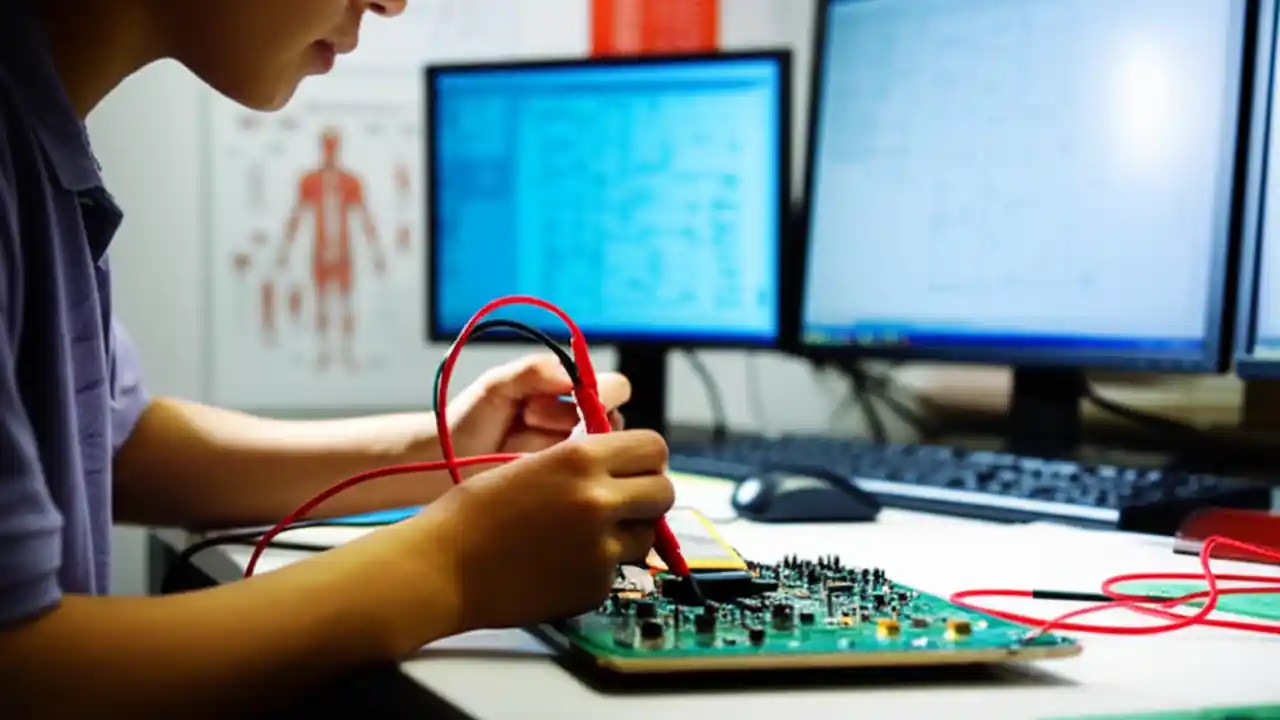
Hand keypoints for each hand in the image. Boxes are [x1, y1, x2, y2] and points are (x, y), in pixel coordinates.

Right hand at [408, 430, 673, 632]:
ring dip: (628, 534)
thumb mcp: (531, 464)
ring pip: (647, 536)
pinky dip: (598, 568)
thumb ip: (582, 463)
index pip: (653, 447)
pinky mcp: (594, 586)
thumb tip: (623, 467)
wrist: (442, 568)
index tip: (636, 469)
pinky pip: (617, 571)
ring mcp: (601, 548)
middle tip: (623, 504)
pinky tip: (560, 565)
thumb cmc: (473, 513)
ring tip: (584, 537)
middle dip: (648, 497)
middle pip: (664, 492)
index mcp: (581, 458)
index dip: (647, 458)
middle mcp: (599, 500)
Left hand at [445, 354, 628, 462]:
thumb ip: (532, 371)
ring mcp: (574, 457)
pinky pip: (583, 480)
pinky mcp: (566, 486)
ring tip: (522, 447)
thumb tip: (572, 376)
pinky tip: (527, 469)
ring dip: (565, 448)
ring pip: (600, 453)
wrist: (441, 463)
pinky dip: (560, 473)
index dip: (599, 395)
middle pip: (615, 423)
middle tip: (531, 421)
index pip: (615, 388)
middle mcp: (579, 423)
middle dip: (577, 423)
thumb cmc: (468, 419)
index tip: (563, 400)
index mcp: (570, 390)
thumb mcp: (496, 386)